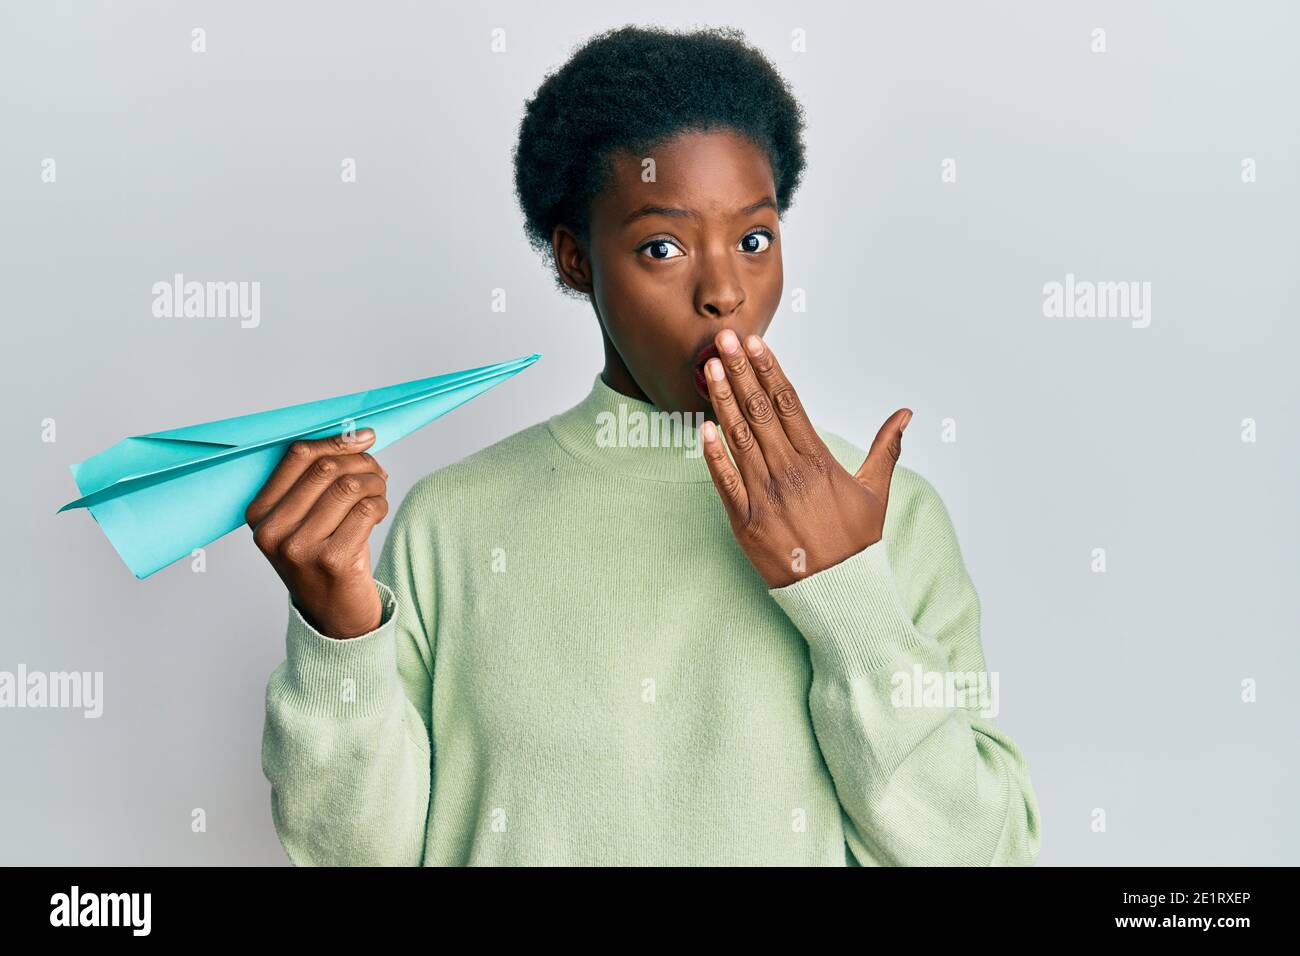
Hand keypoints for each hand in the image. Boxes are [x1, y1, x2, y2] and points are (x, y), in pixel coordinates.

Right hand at [245, 429, 389, 638]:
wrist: (335, 617)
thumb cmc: (323, 558)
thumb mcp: (306, 519)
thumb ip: (319, 479)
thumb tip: (356, 435)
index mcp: (259, 514)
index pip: (297, 456)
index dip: (336, 440)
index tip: (364, 436)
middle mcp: (273, 531)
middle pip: (325, 468)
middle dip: (360, 462)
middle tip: (377, 472)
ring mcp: (300, 548)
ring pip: (348, 487)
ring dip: (374, 482)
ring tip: (379, 491)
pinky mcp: (332, 561)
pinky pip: (366, 510)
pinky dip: (380, 503)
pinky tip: (379, 511)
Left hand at [699, 329, 910, 588]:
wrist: (839, 592)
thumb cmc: (856, 542)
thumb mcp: (876, 491)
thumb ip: (885, 447)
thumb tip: (906, 413)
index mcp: (818, 461)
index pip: (790, 404)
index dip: (770, 370)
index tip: (756, 344)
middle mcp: (790, 473)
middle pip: (761, 412)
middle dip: (741, 372)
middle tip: (724, 338)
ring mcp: (765, 497)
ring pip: (739, 439)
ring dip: (722, 401)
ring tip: (710, 368)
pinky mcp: (745, 522)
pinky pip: (725, 483)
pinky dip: (713, 455)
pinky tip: (702, 427)